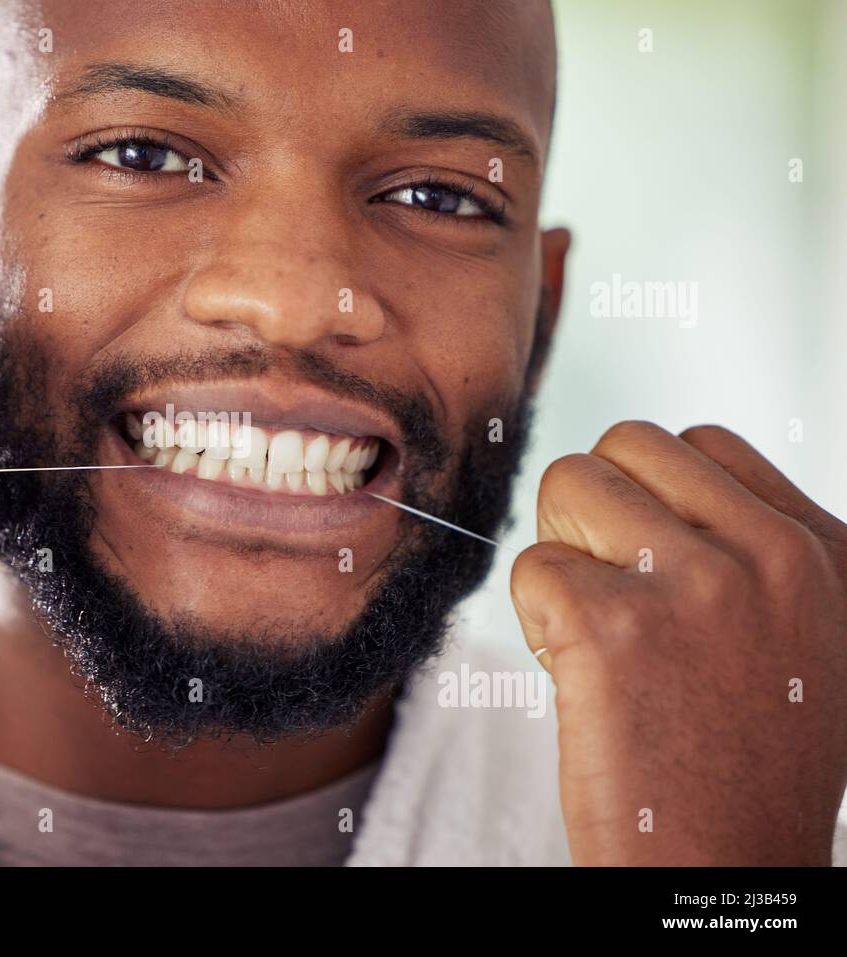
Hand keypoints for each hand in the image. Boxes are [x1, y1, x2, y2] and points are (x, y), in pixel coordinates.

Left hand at [511, 421, 846, 864]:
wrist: (728, 874)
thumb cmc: (746, 763)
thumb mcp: (799, 637)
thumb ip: (751, 553)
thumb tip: (663, 487)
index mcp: (822, 550)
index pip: (700, 445)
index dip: (648, 497)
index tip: (649, 567)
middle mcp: (771, 554)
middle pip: (622, 445)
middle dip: (593, 510)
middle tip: (610, 593)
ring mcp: (694, 583)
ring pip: (567, 484)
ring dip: (563, 557)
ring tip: (598, 634)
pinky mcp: (613, 625)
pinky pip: (531, 566)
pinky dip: (536, 619)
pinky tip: (580, 676)